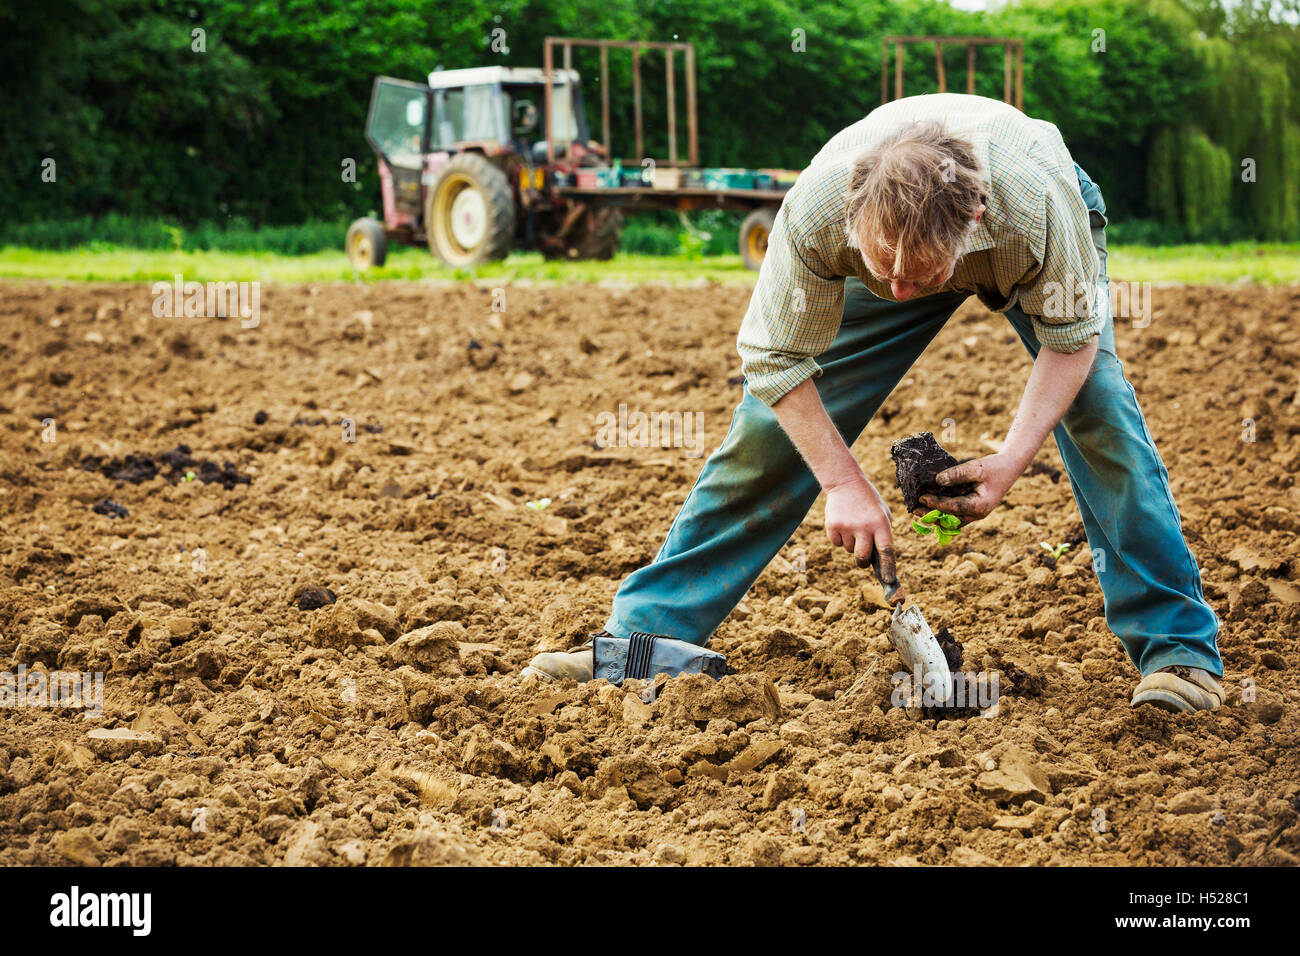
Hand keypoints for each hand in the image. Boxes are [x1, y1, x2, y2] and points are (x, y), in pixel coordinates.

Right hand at [824, 478, 900, 597]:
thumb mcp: (882, 513)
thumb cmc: (868, 501)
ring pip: (849, 550)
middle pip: (863, 558)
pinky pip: (837, 543)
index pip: (886, 550)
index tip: (888, 581)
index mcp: (880, 523)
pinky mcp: (832, 526)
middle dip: (863, 561)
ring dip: (851, 543)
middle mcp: (864, 526)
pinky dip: (839, 538)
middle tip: (863, 557)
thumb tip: (880, 559)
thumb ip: (882, 534)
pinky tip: (842, 523)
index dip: (888, 567)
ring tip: (852, 525)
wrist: (845, 482)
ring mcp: (846, 527)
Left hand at [919, 453, 1020, 521]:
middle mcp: (977, 514)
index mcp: (980, 506)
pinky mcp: (971, 509)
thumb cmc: (994, 467)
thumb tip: (937, 481)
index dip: (936, 504)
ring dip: (935, 517)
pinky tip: (929, 506)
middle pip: (950, 520)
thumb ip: (957, 474)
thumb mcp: (976, 467)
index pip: (953, 508)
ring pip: (951, 521)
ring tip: (917, 510)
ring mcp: (974, 514)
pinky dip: (941, 512)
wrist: (1009, 468)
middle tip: (914, 509)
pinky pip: (954, 516)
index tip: (921, 497)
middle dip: (931, 516)